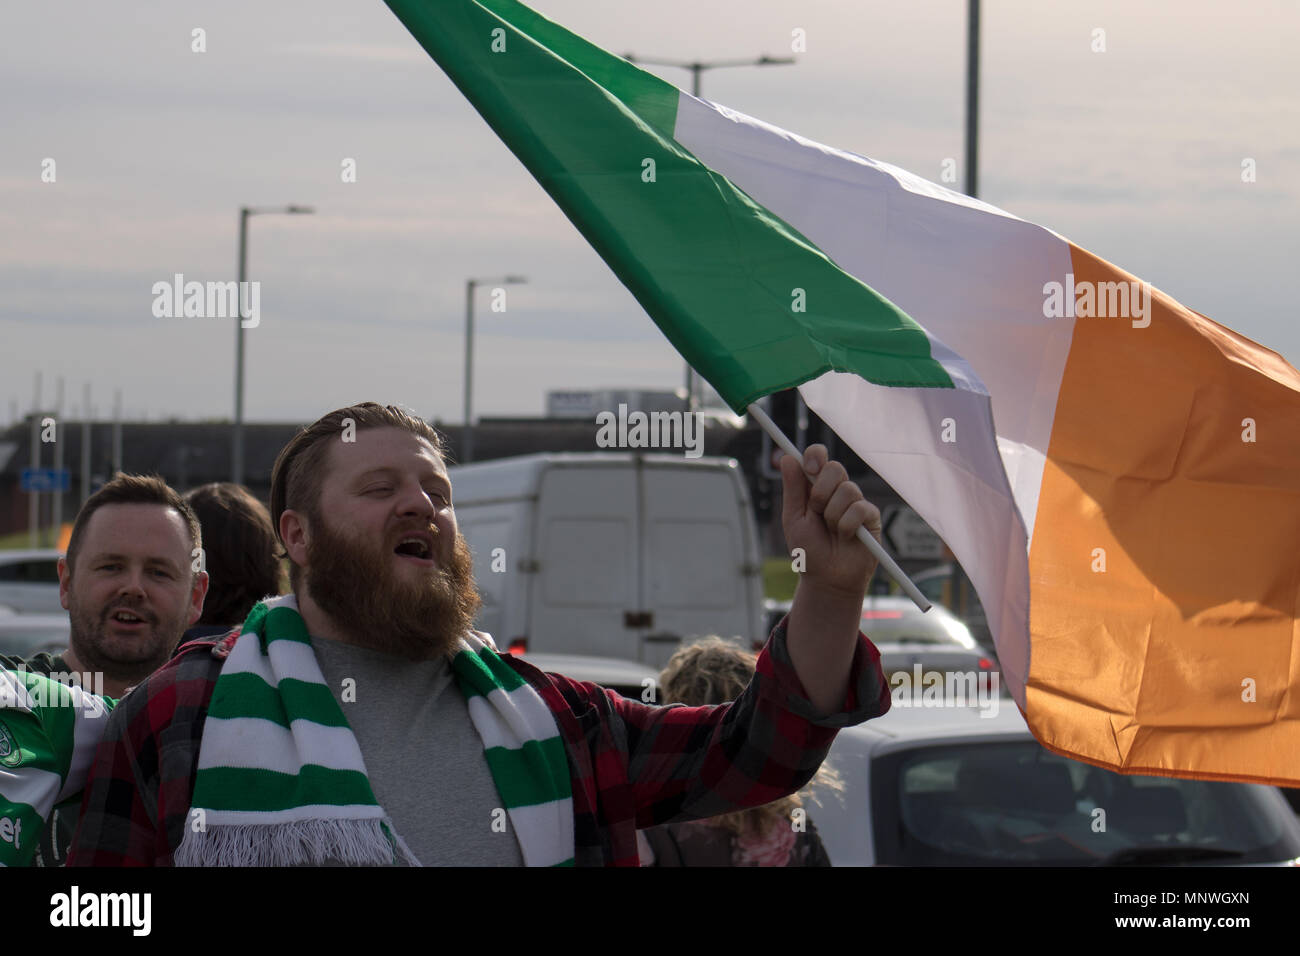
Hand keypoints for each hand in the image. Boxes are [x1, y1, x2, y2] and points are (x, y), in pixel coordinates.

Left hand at [780, 444, 880, 602]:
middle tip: (817, 512)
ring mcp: (855, 503)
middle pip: (835, 468)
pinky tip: (846, 538)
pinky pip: (860, 509)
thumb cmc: (808, 551)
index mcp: (816, 488)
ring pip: (848, 490)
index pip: (818, 457)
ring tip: (832, 532)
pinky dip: (847, 526)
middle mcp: (837, 491)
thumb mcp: (794, 519)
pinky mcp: (871, 518)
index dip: (815, 455)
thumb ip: (793, 490)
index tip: (809, 467)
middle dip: (821, 492)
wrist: (827, 579)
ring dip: (833, 515)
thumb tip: (787, 458)